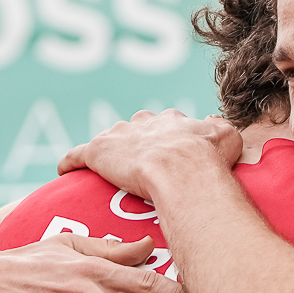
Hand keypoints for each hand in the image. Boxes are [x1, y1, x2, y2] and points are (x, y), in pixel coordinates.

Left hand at [58, 110, 240, 198]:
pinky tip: (65, 171)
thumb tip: (214, 124)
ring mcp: (119, 136)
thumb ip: (220, 129)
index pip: (165, 125)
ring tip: (106, 171)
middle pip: (135, 130)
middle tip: (138, 166)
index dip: (165, 141)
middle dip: (136, 144)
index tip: (167, 155)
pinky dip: (71, 161)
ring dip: (108, 154)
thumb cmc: (207, 160)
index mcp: (172, 121)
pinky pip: (77, 155)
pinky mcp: (98, 151)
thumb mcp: (228, 138)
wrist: (182, 171)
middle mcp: (144, 123)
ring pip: (109, 141)